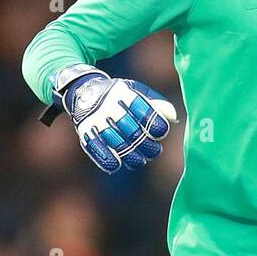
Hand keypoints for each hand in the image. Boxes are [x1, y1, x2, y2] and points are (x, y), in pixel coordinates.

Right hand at [51, 64, 177, 173]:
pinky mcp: (85, 132)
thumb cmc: (119, 95)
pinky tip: (117, 164)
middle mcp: (108, 106)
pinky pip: (96, 148)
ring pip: (116, 142)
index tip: (161, 132)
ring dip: (131, 155)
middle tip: (155, 150)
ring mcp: (95, 120)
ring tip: (140, 159)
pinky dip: (107, 159)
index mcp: (123, 94)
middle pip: (132, 130)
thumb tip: (173, 118)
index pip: (143, 111)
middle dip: (147, 144)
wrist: (83, 90)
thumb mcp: (136, 91)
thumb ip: (156, 103)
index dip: (155, 124)